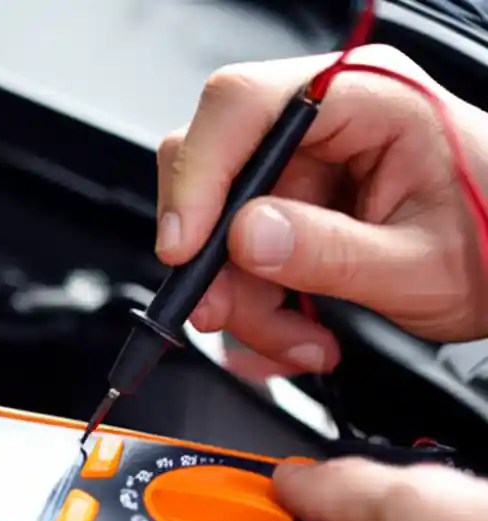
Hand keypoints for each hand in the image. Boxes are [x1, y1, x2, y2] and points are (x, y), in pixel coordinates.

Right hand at [157, 45, 487, 375]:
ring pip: (218, 221)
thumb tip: (245, 238)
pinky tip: (299, 328)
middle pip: (214, 165)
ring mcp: (303, 158)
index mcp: (367, 96)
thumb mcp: (420, 267)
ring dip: (242, 295)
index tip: (185, 248)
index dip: (198, 174)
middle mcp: (324, 115)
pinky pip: (239, 247)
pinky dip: (258, 299)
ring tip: (297, 340)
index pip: (242, 106)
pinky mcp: (293, 198)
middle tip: (223, 311)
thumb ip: (330, 252)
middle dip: (213, 254)